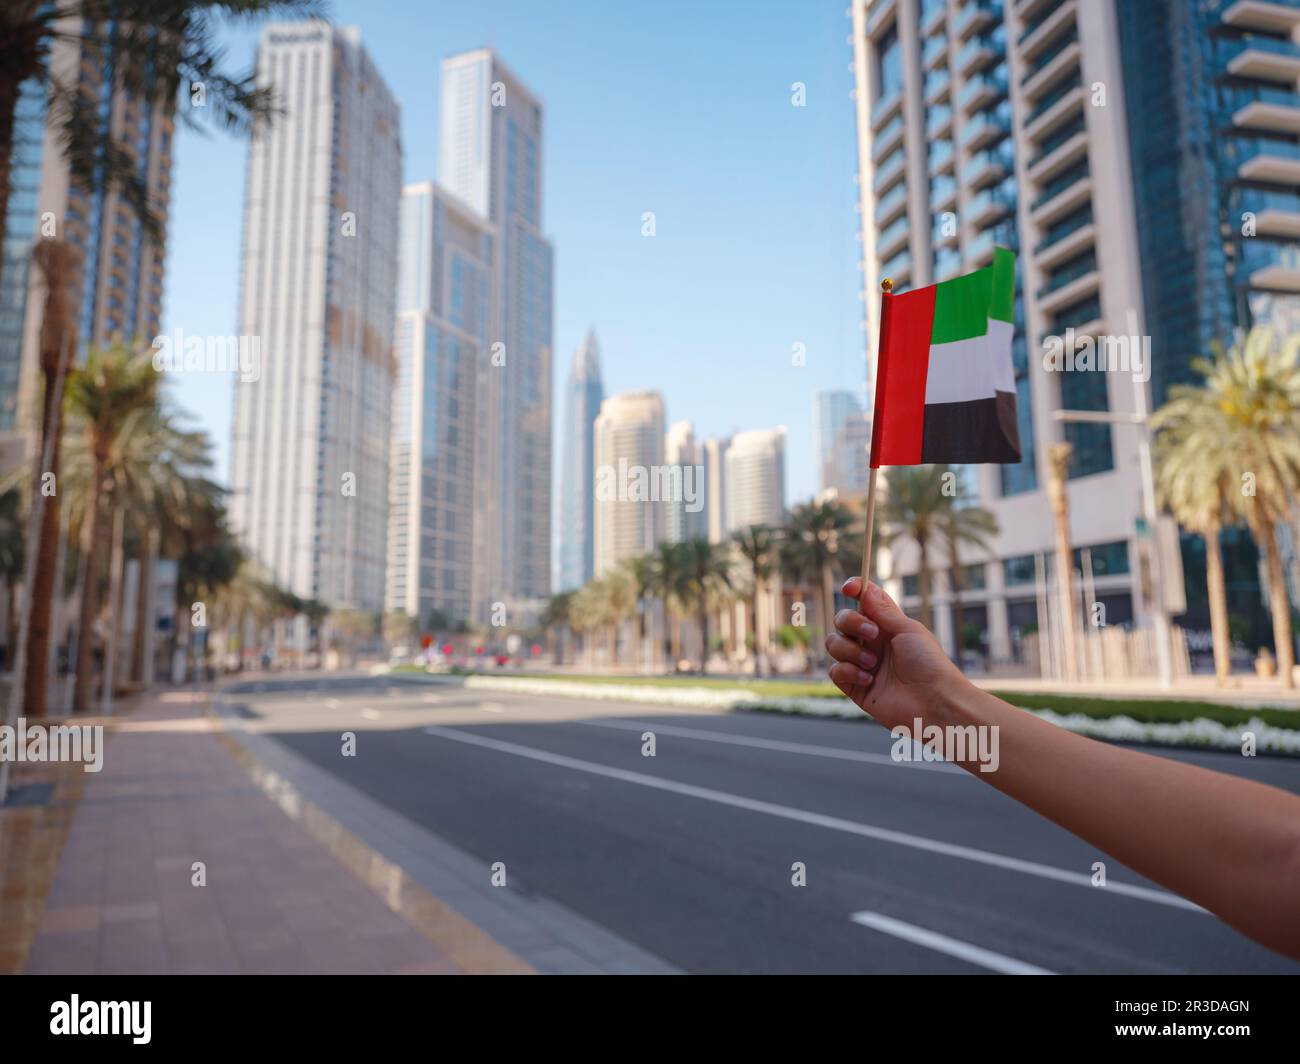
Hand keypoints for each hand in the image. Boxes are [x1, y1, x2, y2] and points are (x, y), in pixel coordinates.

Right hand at [825, 577, 965, 729]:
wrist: (934, 703)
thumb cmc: (929, 664)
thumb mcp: (907, 630)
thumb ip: (882, 611)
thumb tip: (864, 590)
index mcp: (886, 627)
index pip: (863, 602)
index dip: (854, 590)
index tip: (849, 589)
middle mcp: (871, 643)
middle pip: (842, 620)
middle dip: (851, 622)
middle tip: (872, 634)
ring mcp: (861, 664)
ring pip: (833, 644)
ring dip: (850, 650)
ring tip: (873, 663)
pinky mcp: (855, 687)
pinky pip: (835, 671)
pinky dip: (848, 672)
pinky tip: (868, 680)